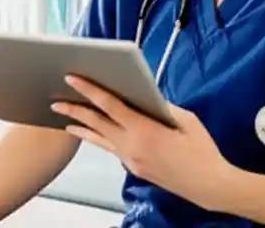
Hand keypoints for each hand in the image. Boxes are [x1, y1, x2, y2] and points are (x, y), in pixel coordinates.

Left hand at [52, 75, 233, 208]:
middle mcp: (132, 145)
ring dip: (79, 126)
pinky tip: (88, 133)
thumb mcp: (186, 120)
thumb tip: (143, 95)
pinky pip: (109, 148)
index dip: (89, 90)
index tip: (72, 78)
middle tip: (55, 99)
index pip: (110, 105)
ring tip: (62, 117)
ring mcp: (130, 159)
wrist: (209, 186)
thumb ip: (162, 106)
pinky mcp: (133, 167)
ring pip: (98, 138)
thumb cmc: (202, 152)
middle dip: (73, 109)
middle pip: (95, 123)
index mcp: (145, 130)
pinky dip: (96, 138)